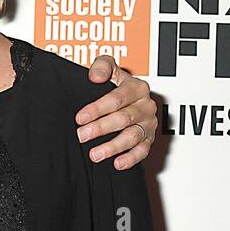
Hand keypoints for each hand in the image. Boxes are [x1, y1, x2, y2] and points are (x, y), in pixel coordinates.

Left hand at [76, 55, 156, 169]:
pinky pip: (143, 151)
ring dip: (113, 147)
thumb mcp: (108, 66)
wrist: (127, 95)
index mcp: (137, 87)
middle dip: (101, 128)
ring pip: (133, 136)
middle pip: (124, 119)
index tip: (80, 117)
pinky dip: (131, 158)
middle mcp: (146, 106)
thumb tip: (96, 76)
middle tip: (82, 135)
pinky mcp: (149, 138)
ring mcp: (148, 123)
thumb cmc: (114, 81)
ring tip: (95, 154)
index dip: (97, 109)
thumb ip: (102, 66)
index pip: (117, 99)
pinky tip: (117, 163)